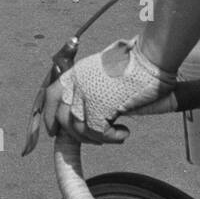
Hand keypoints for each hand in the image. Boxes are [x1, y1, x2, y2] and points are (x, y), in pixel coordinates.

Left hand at [42, 39, 176, 144]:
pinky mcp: (100, 106)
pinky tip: (124, 132)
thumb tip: (85, 112)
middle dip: (74, 134)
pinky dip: (113, 138)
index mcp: (76, 72)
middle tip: (93, 139)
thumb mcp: (104, 71)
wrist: (149, 58)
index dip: (50, 116)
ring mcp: (86, 94)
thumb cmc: (134, 64)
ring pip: (79, 129)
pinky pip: (99, 133)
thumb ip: (91, 87)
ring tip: (115, 134)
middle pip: (63, 117)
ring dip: (96, 137)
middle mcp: (77, 82)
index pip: (51, 95)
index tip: (53, 130)